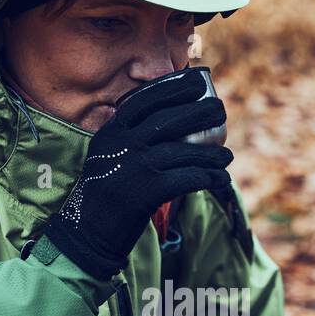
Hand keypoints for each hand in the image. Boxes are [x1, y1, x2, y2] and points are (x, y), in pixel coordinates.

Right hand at [41, 68, 231, 280]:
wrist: (88, 232)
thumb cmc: (105, 193)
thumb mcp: (108, 157)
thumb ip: (129, 138)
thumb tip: (168, 121)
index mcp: (111, 132)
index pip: (144, 100)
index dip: (173, 89)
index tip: (196, 83)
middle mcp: (122, 144)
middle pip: (168, 120)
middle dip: (199, 112)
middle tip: (221, 110)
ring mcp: (135, 166)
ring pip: (182, 151)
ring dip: (210, 154)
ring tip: (226, 157)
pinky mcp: (147, 191)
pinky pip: (187, 178)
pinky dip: (207, 178)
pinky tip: (219, 179)